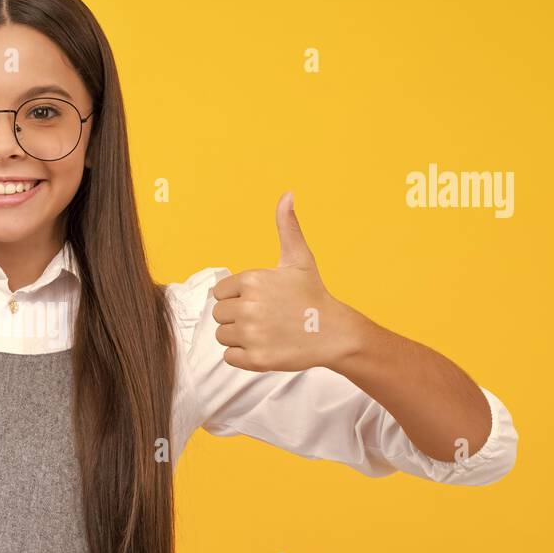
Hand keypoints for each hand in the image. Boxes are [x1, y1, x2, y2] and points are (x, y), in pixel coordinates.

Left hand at [211, 192, 364, 371]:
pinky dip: (243, 355)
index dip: (236, 297)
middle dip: (237, 317)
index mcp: (252, 280)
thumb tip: (287, 194)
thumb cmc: (312, 294)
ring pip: (222, 336)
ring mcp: (252, 334)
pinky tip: (264, 346)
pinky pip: (229, 357)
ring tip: (265, 331)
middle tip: (264, 318)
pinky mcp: (256, 358)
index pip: (220, 293)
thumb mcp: (299, 258)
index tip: (260, 300)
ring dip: (239, 336)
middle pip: (219, 315)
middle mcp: (249, 306)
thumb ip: (287, 227)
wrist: (334, 332)